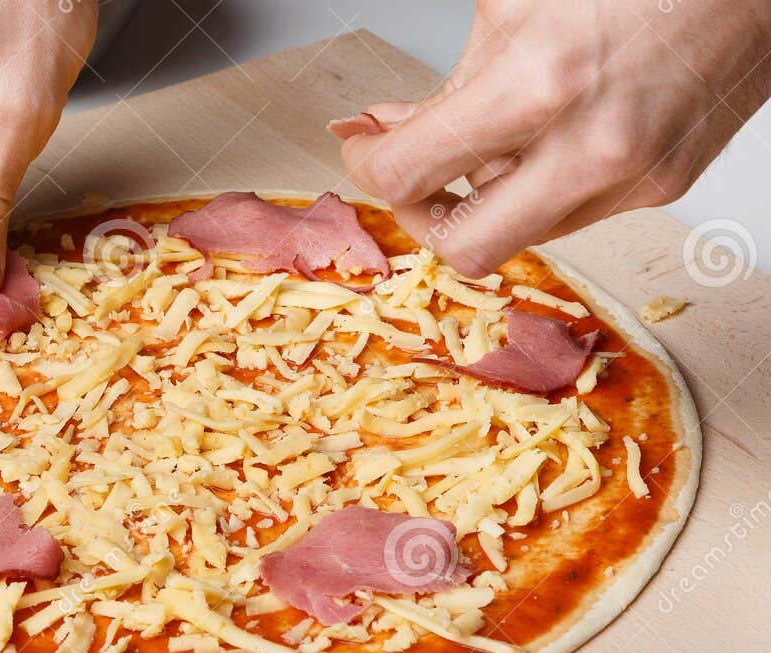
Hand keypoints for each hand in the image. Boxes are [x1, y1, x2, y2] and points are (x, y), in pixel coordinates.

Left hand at [333, 0, 770, 276]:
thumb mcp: (514, 5)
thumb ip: (447, 84)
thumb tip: (386, 130)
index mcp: (542, 87)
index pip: (409, 174)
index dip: (370, 164)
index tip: (366, 147)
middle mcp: (593, 148)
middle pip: (466, 248)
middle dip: (425, 213)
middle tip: (412, 173)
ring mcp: (636, 176)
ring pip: (522, 232)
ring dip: (484, 199)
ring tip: (477, 139)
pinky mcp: (666, 186)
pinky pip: (573, 211)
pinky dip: (539, 185)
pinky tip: (536, 137)